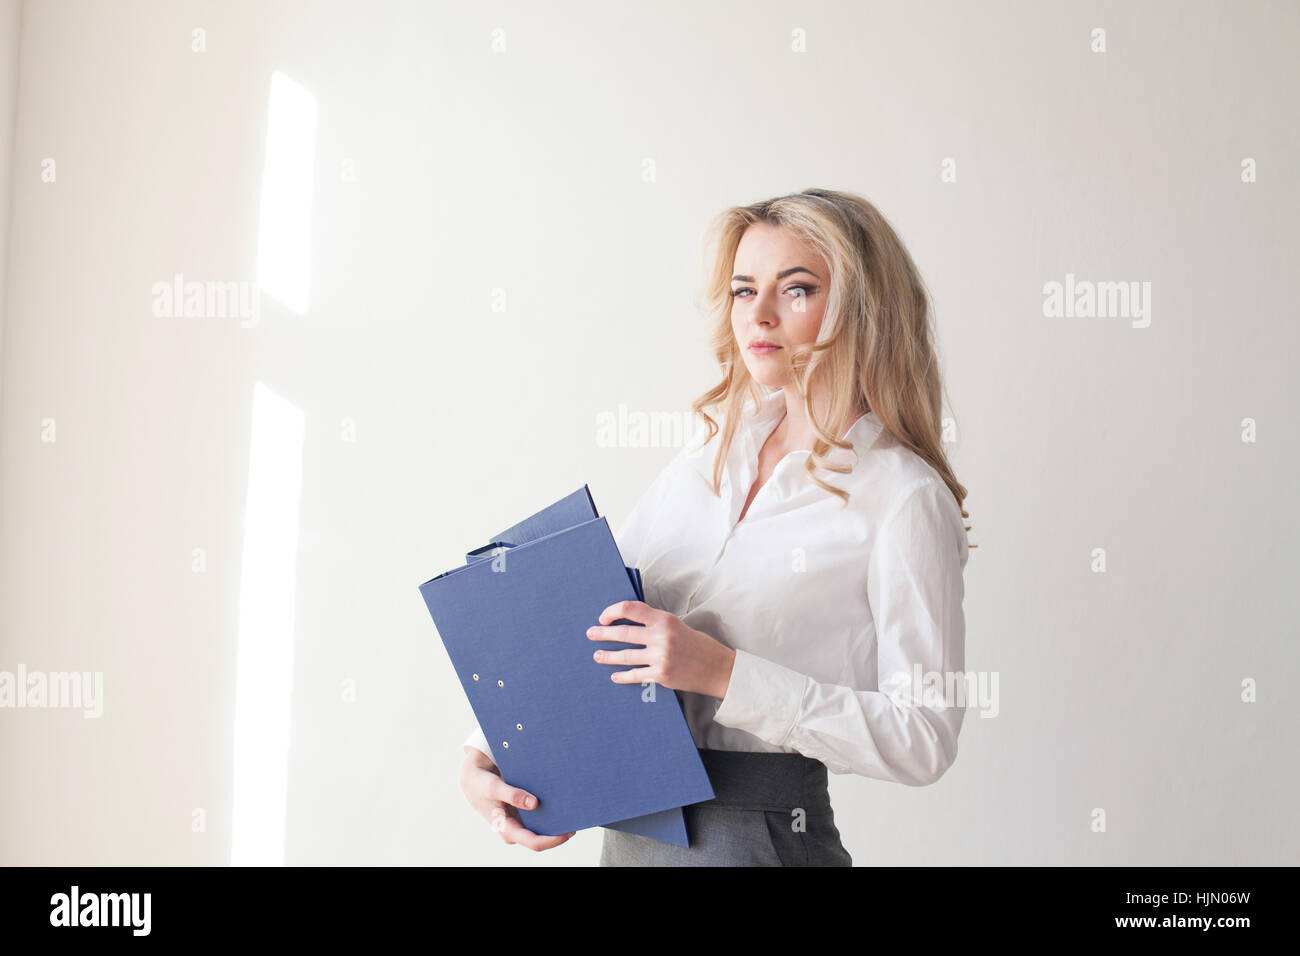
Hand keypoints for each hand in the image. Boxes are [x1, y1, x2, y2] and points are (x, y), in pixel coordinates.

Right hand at [458, 746, 575, 850]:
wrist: (473, 778)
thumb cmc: (481, 784)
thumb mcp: (493, 787)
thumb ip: (512, 794)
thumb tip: (534, 803)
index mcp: (507, 829)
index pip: (534, 842)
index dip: (553, 840)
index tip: (568, 831)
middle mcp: (516, 829)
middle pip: (543, 836)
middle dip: (560, 830)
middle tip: (578, 816)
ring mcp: (520, 821)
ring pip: (544, 826)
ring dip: (558, 819)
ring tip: (574, 806)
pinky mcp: (524, 812)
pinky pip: (542, 815)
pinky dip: (552, 809)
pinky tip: (563, 799)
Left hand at [588, 600, 736, 698]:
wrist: (718, 669)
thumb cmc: (698, 645)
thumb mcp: (677, 626)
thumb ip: (655, 624)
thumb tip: (628, 623)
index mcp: (664, 619)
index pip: (630, 609)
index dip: (612, 611)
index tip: (603, 617)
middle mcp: (661, 636)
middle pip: (623, 633)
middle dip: (603, 634)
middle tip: (591, 634)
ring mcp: (660, 657)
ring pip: (625, 656)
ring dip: (607, 656)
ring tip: (597, 656)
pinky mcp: (661, 675)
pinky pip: (635, 675)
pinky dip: (622, 676)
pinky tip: (614, 675)